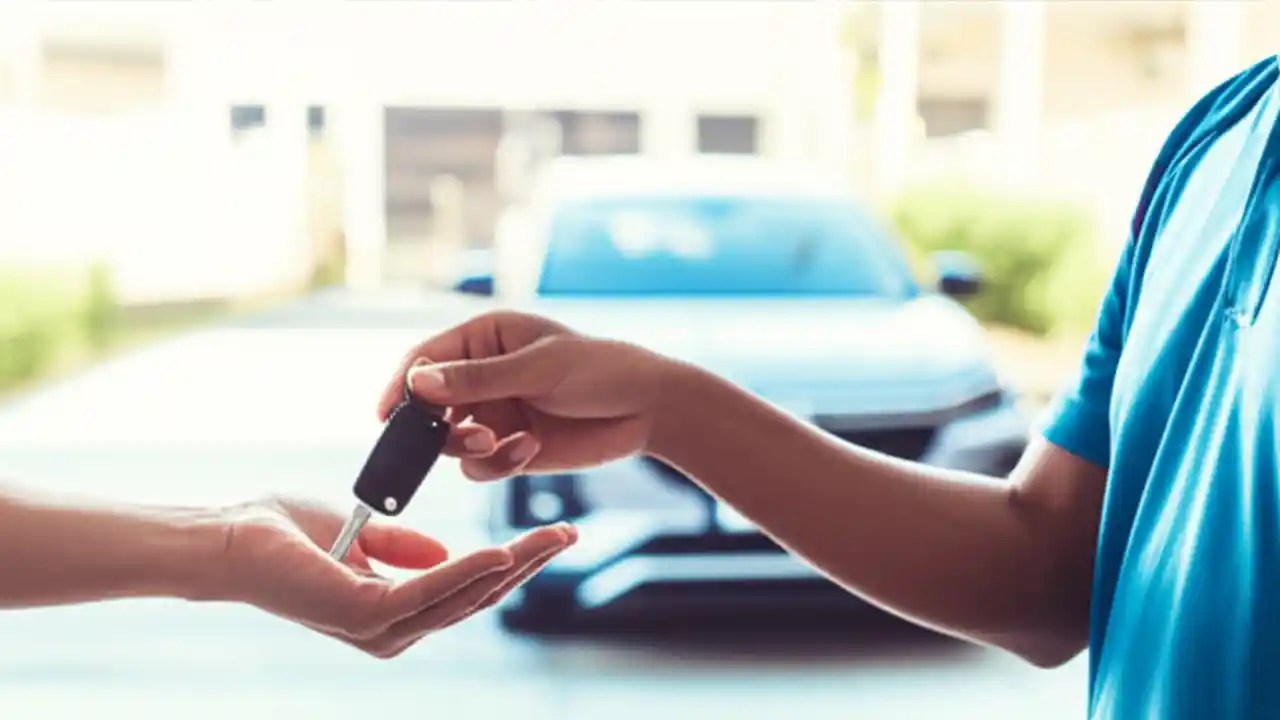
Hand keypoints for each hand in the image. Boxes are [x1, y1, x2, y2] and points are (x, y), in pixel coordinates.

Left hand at [213, 495, 574, 657]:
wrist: (231, 537)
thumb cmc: (281, 533)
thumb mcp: (358, 531)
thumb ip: (399, 544)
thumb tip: (444, 551)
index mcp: (391, 610)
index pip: (466, 590)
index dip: (511, 563)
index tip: (549, 534)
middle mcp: (390, 629)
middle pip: (477, 598)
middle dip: (527, 566)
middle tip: (569, 533)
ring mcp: (379, 627)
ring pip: (464, 597)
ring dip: (511, 566)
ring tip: (550, 537)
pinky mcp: (366, 614)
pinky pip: (432, 589)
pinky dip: (469, 570)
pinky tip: (502, 550)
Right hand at [376, 311, 673, 480]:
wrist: (648, 410)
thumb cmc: (600, 370)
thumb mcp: (538, 368)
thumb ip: (477, 379)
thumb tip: (418, 382)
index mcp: (486, 337)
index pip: (427, 358)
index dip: (403, 385)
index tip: (387, 413)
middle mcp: (483, 376)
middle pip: (430, 406)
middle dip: (439, 427)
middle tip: (462, 438)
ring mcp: (496, 413)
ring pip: (451, 442)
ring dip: (470, 448)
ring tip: (503, 443)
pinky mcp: (511, 447)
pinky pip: (481, 466)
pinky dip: (497, 464)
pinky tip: (529, 450)